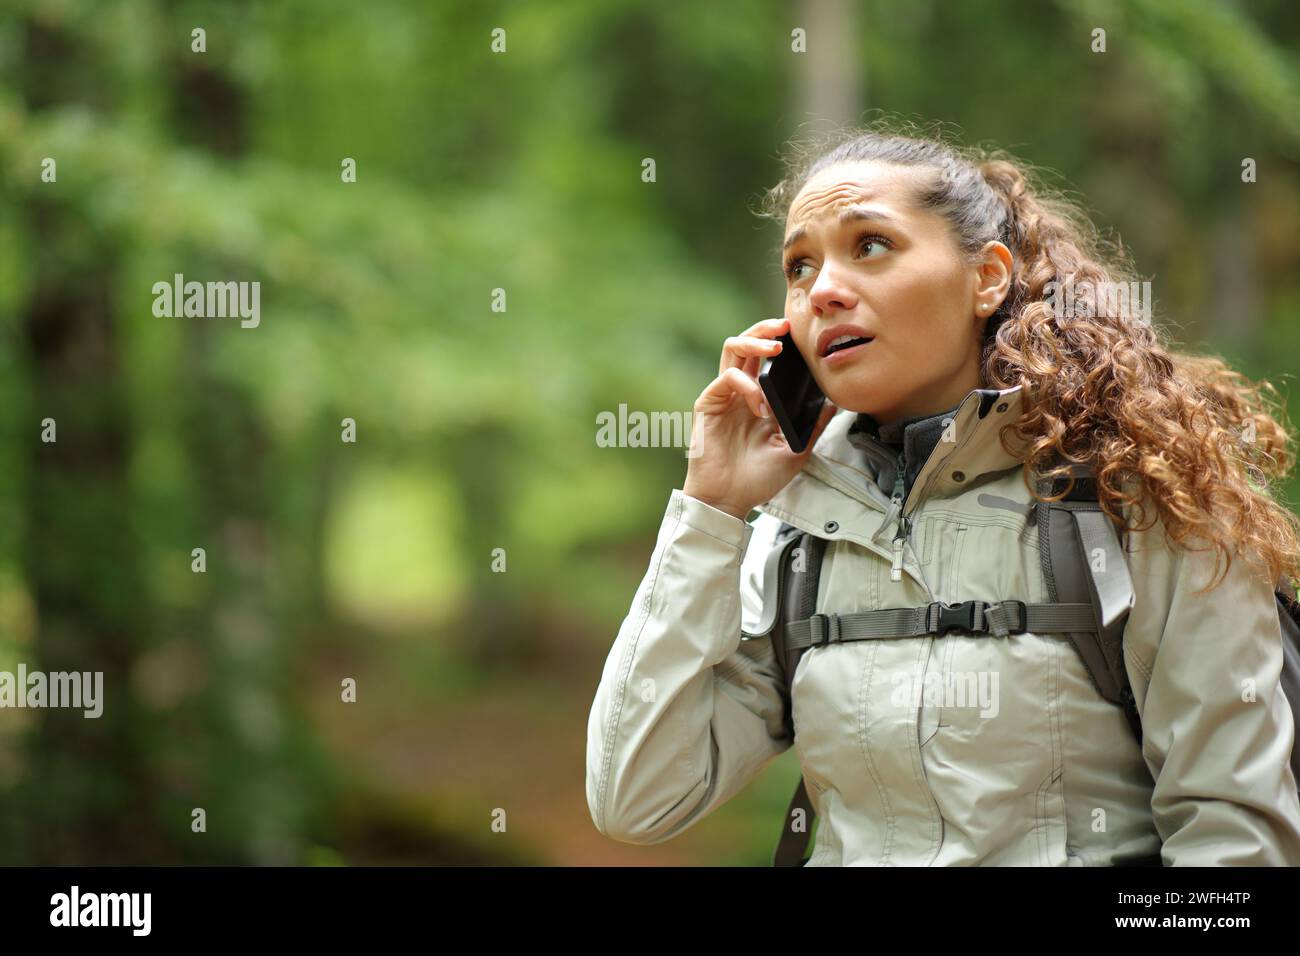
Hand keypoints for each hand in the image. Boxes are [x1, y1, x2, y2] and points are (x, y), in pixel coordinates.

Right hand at [682, 317, 836, 518]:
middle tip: (787, 326)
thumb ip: (812, 425)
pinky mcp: (709, 404)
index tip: (802, 335)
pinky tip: (760, 405)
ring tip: (775, 348)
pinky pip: (726, 379)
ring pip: (733, 349)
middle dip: (766, 328)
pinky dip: (747, 386)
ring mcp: (724, 395)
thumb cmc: (758, 478)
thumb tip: (834, 403)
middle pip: (748, 342)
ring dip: (754, 341)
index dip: (781, 340)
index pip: (766, 356)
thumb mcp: (796, 450)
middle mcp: (740, 390)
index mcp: (759, 397)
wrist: (730, 500)